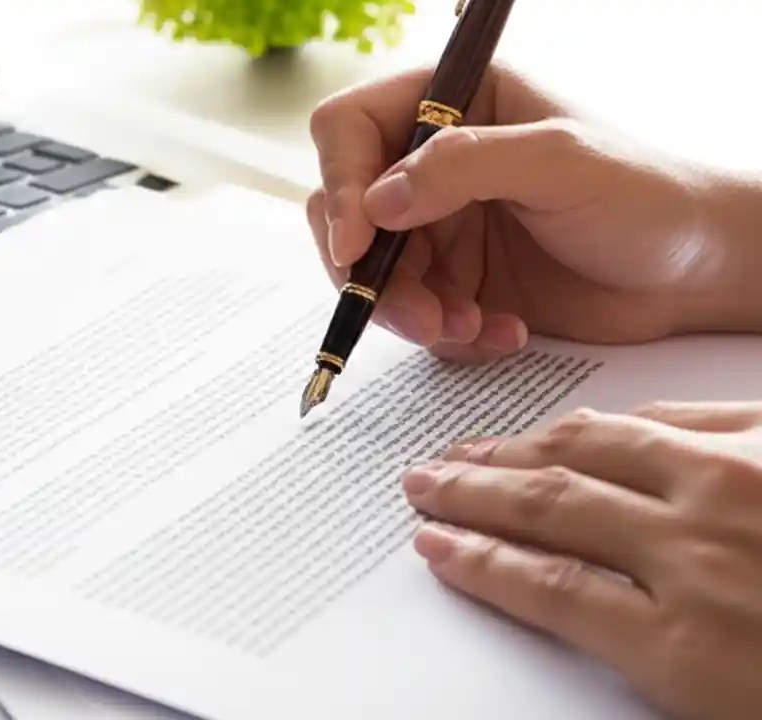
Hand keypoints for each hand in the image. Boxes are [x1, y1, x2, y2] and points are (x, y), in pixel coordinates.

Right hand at [306, 64, 757, 363]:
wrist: (696, 272)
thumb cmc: (645, 197)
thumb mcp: (559, 164)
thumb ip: (462, 168)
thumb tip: (375, 203)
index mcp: (453, 104)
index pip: (349, 128)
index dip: (339, 184)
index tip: (356, 243)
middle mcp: (434, 164)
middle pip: (344, 212)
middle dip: (372, 271)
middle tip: (415, 315)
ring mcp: (440, 226)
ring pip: (373, 275)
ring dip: (411, 313)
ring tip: (467, 328)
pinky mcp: (455, 282)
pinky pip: (414, 315)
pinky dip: (447, 334)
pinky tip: (500, 332)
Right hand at [400, 402, 761, 719]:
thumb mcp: (729, 706)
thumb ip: (659, 663)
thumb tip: (580, 611)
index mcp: (692, 645)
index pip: (549, 589)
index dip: (480, 563)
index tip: (436, 544)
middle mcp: (700, 549)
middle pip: (553, 508)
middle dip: (474, 492)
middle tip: (429, 481)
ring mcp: (742, 483)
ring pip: (600, 447)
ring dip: (524, 447)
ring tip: (480, 447)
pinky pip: (679, 414)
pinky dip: (621, 418)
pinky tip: (589, 424)